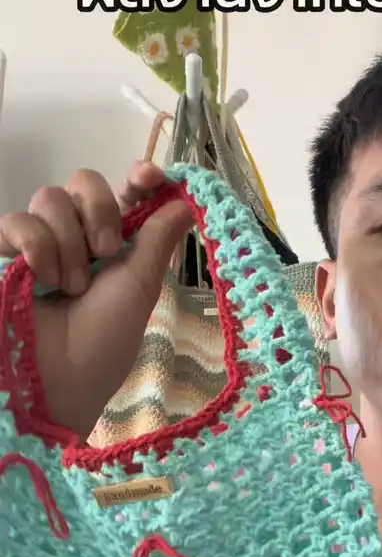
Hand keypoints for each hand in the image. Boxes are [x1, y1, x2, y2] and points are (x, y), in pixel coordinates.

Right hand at [0, 163, 192, 437]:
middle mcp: (76, 237)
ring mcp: (39, 243)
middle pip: (83, 182)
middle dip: (99, 212)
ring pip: (51, 198)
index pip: (124, 194)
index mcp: (115, 245)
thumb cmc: (104, 341)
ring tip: (70, 287)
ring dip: (68, 242)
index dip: (137, 178)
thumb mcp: (141, 286)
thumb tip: (187, 199)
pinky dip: (36, 246)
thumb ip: (158, 237)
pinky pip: (17, 221)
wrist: (57, 379)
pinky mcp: (5, 253)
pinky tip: (42, 281)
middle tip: (106, 253)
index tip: (147, 177)